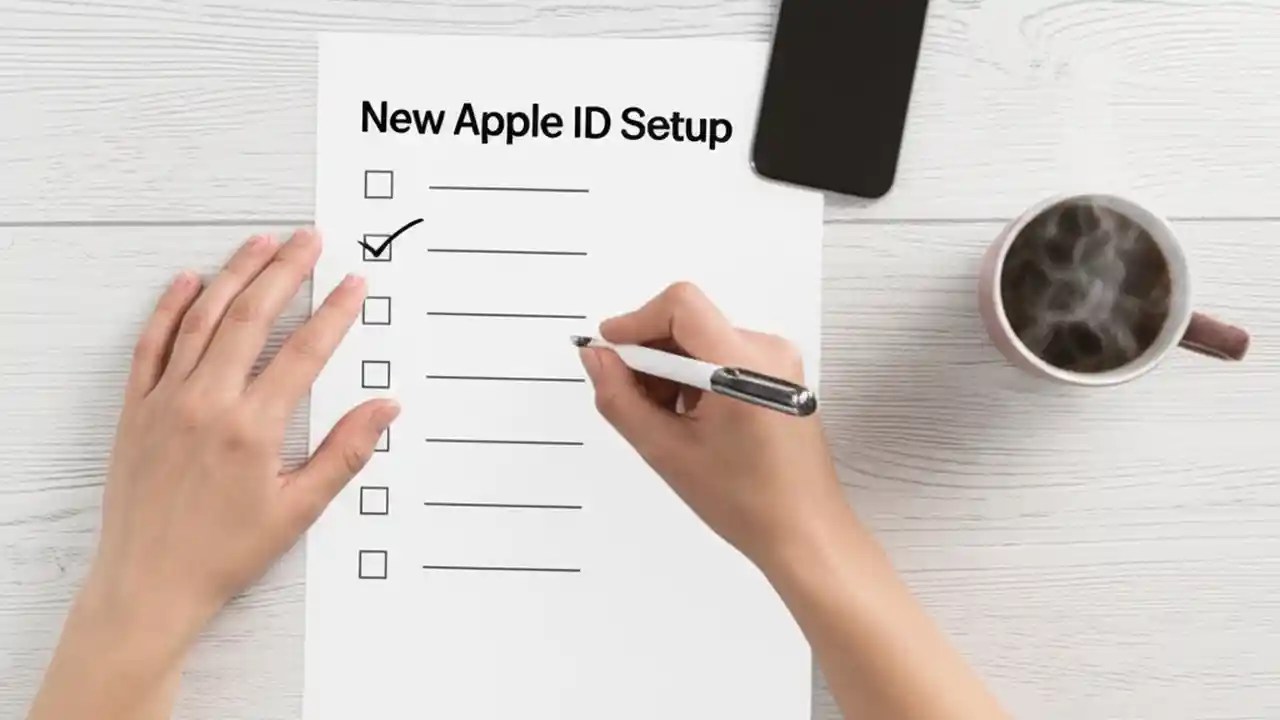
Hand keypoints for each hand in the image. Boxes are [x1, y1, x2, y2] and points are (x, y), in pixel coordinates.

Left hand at [93, 228, 396, 637]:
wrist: (149, 584)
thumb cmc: (223, 553)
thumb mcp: (299, 510)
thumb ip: (345, 452)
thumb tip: (385, 410)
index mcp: (252, 428)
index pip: (304, 351)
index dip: (334, 312)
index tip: (354, 285)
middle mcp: (206, 403)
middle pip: (252, 317)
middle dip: (286, 271)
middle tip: (309, 240)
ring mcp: (166, 401)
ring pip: (203, 318)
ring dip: (234, 274)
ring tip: (261, 243)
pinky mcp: (135, 409)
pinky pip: (151, 344)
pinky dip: (169, 307)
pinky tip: (187, 280)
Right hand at [578, 282, 844, 567]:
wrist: (805, 533)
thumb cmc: (748, 503)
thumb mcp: (667, 452)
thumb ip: (621, 399)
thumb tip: (597, 358)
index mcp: (744, 366)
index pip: (681, 307)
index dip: (636, 321)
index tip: (610, 349)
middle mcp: (768, 352)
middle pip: (690, 323)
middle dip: (651, 356)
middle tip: (633, 400)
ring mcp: (779, 362)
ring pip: (703, 341)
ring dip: (672, 371)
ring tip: (667, 422)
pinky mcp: (780, 376)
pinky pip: (724, 357)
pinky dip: (696, 380)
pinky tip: (692, 422)